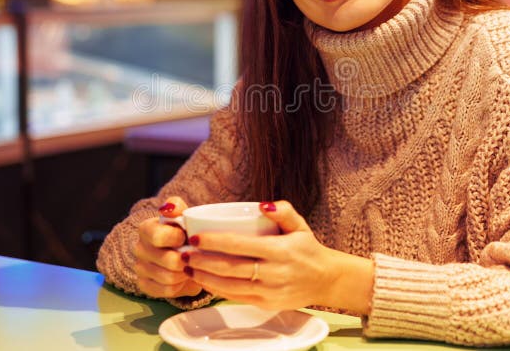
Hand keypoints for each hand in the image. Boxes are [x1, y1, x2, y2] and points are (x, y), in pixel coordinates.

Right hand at [132, 196, 202, 298]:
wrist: (183, 250)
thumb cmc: (184, 230)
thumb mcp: (183, 215)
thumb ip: (177, 207)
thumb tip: (168, 208)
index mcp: (146, 229)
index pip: (159, 237)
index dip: (177, 239)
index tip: (186, 238)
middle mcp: (139, 248)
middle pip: (169, 261)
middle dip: (187, 259)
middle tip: (195, 255)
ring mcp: (140, 268)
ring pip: (169, 278)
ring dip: (185, 273)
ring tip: (191, 265)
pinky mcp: (145, 285)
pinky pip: (167, 291)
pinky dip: (179, 285)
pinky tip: (183, 277)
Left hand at [182, 201, 372, 312]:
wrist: (326, 280)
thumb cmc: (308, 250)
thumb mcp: (301, 225)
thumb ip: (284, 211)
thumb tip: (262, 205)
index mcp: (279, 251)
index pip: (240, 246)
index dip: (214, 242)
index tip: (195, 237)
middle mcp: (273, 273)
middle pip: (229, 268)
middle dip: (202, 261)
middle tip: (183, 253)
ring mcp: (268, 292)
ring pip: (229, 286)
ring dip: (204, 277)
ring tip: (187, 267)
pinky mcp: (265, 305)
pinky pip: (235, 297)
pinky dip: (217, 289)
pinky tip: (204, 280)